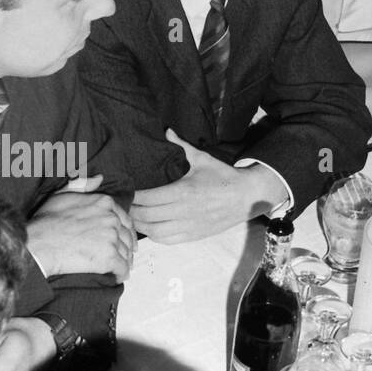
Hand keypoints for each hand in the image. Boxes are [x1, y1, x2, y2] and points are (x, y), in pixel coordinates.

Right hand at [27, 175, 135, 279]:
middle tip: (125, 256)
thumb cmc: (46, 222)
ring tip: (119, 268)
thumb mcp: (62, 195)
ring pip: (127, 253)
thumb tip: (99, 179)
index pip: (125, 219)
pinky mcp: (110, 258)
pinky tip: (117, 276)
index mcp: (104, 203)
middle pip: (128, 236)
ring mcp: (112, 239)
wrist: (39, 245)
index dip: (127, 231)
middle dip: (127, 247)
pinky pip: (123, 268)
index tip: (127, 239)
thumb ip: (82, 185)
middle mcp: (111, 219)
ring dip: (125, 261)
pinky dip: (121, 274)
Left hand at [133, 129, 287, 243]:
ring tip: (133, 217)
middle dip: (131, 211)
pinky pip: (167, 240)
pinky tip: (150, 228)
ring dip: (140, 225)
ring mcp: (188, 226)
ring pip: (153, 231)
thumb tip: (168, 130)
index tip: (126, 191)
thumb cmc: (224, 177)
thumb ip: (183, 146)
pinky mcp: (194, 235)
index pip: (147, 198)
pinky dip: (155, 235)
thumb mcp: (203, 159)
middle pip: (145, 216)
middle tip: (124, 204)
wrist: (247, 197)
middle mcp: (183, 211)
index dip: (132, 196)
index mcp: (183, 191)